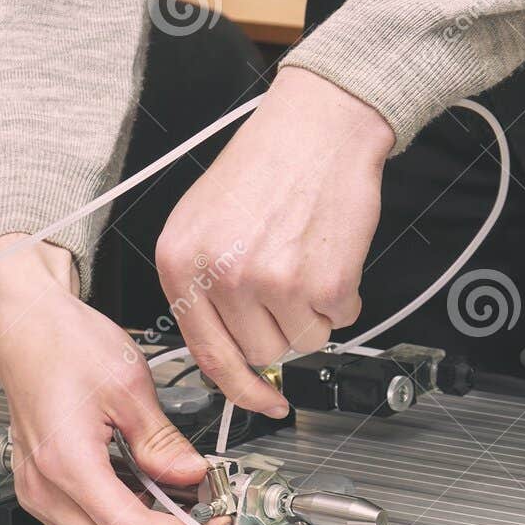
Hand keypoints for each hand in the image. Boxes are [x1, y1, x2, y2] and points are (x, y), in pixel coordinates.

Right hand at [0, 236, 221, 524]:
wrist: (25, 323)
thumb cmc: (63, 341)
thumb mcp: (129, 386)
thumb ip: (164, 443)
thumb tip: (195, 476)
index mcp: (67, 463)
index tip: (214, 517)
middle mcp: (45, 487)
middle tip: (203, 516)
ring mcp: (38, 491)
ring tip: (181, 503)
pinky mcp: (42, 487)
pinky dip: (125, 522)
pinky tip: (151, 495)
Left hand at [153, 67, 392, 413]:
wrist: (318, 125)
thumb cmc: (267, 164)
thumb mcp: (204, 222)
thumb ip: (205, 287)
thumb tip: (227, 351)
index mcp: (180, 261)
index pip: (207, 354)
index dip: (239, 386)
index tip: (259, 399)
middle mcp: (220, 275)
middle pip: (258, 354)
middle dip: (281, 329)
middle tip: (288, 286)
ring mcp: (270, 282)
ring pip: (301, 343)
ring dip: (313, 314)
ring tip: (306, 261)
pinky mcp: (321, 282)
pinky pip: (339, 320)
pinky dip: (344, 295)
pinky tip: (329, 253)